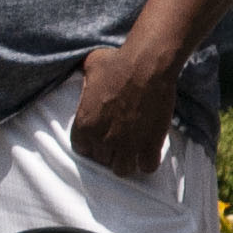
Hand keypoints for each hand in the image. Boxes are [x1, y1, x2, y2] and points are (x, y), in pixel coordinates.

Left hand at [68, 41, 179, 179]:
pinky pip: (147, 166)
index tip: (100, 138)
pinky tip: (149, 152)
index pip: (81, 149)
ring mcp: (127, 144)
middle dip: (109, 152)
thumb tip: (88, 79)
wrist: (147, 65)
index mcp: (84, 125)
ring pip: (123, 170)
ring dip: (127, 161)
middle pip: (102, 160)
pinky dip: (148, 162)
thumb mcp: (90, 69)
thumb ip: (85, 82)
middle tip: (119, 142)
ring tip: (133, 151)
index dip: (91, 144)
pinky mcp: (150, 144)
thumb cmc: (117, 63)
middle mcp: (102, 139)